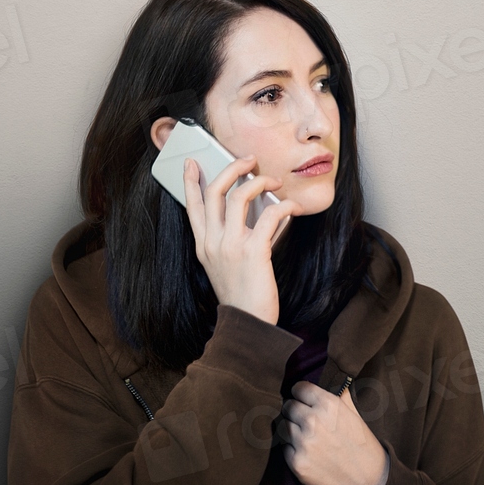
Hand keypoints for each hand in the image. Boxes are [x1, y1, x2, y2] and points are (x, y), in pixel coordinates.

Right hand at [181, 155, 302, 325]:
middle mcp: (213, 243)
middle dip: (231, 168)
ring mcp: (231, 246)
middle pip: (215, 192)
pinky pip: (269, 215)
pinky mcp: (253, 251)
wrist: (248, 323)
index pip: (193, 206)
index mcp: (203, 245)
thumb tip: (258, 209)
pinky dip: (284, 205)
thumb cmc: (242, 295)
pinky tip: (293, 206)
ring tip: (273, 180)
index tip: (192, 162)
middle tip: (248, 160)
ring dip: (258, 181)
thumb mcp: (227, 265)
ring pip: (239, 196)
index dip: (190, 182)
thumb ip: (234, 238)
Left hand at [279, 381, 389, 484]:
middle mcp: (313, 421)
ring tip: (304, 436)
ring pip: (283, 426)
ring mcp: (303, 443)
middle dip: (294, 411)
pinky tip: (306, 452)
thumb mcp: (354, 414)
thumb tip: (330, 378)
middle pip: (288, 406)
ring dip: (291, 430)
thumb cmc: (363, 446)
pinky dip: (291, 449)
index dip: (301, 394)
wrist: (370, 483)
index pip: (298, 388)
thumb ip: (338, 395)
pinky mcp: (297, 463)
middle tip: (303, 420)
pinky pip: (284, 447)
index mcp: (328, 405)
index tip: (303, 399)